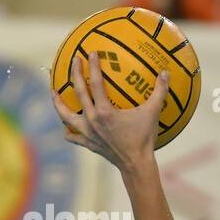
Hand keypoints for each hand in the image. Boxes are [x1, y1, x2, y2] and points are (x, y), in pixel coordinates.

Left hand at [51, 51, 168, 170]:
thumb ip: (159, 92)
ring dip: (58, 102)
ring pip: (65, 115)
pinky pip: (73, 136)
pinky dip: (69, 131)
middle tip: (74, 60)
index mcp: (104, 111)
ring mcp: (87, 132)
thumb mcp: (153, 114)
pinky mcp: (88, 143)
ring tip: (54, 91)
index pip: (95, 83)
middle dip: (75, 73)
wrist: (136, 165)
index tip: (91, 53)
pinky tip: (66, 127)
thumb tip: (166, 73)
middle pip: (78, 92)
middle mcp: (91, 120)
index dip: (93, 66)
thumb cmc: (144, 139)